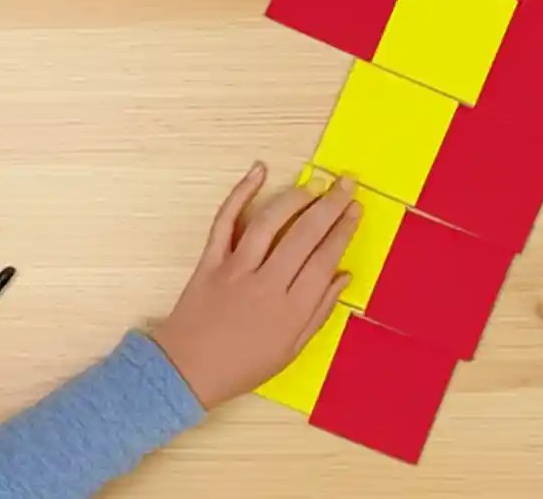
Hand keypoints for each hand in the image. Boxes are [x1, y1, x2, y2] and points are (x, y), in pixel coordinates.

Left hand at [152, 162, 358, 408]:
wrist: (186, 370)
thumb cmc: (243, 365)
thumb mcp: (291, 350)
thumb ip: (320, 311)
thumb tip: (344, 276)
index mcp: (291, 310)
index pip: (325, 259)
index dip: (343, 230)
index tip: (355, 209)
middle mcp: (267, 284)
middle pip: (304, 235)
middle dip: (330, 205)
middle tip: (346, 184)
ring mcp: (236, 269)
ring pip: (269, 223)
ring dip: (295, 198)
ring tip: (315, 183)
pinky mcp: (210, 261)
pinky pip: (226, 221)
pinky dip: (241, 193)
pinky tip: (259, 172)